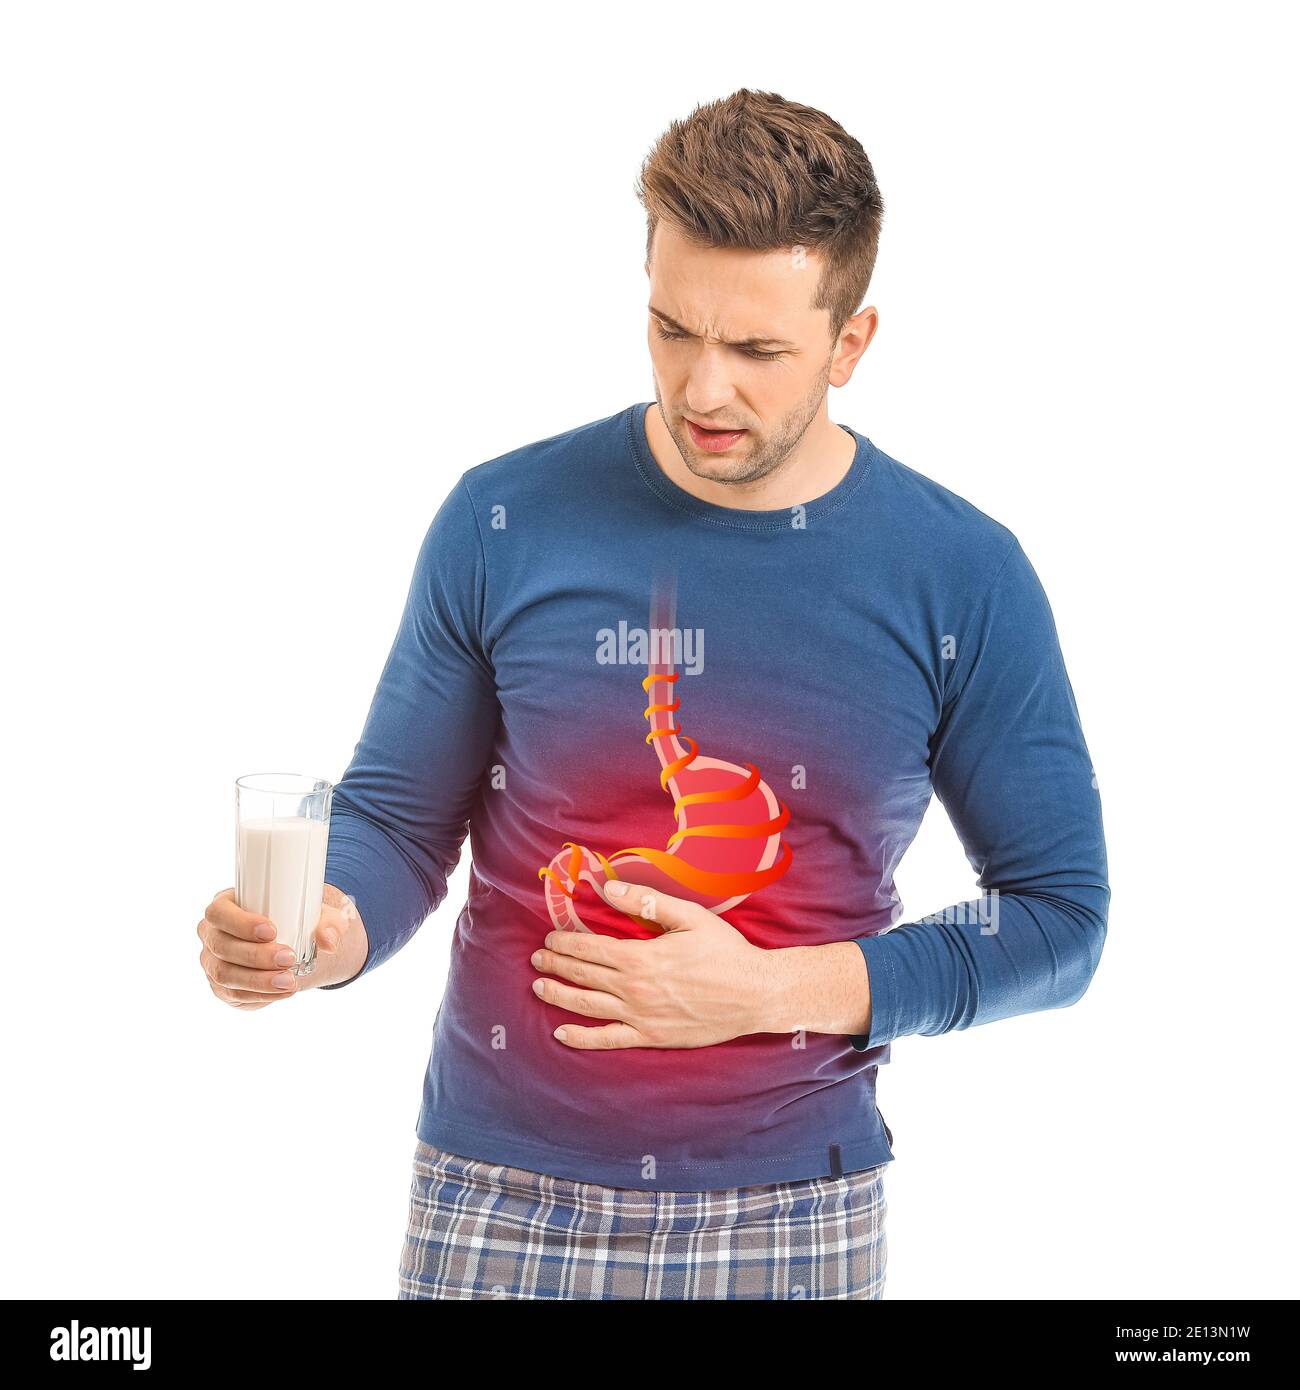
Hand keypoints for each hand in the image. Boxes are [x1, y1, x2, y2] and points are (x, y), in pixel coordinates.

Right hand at [197, 883, 365, 1008]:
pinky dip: (259, 995)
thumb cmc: (297, 920)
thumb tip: (329, 941)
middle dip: (256, 955)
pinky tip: (282, 992)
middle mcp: (212, 935)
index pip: (218, 912)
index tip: (272, 930)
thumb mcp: (316, 915)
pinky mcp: (222, 987)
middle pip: (222, 947)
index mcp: (226, 906)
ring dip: (258, 980)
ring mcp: (213, 962)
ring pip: (225, 975)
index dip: (240, 922)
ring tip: (289, 981)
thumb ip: (329, 923)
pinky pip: (234, 995)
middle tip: (289, 958)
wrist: (292, 946)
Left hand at [529, 880, 776, 1048]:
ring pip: (587, 1006)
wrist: (756, 994)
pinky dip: (581, 1038)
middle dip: (555, 966)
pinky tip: (562, 1034)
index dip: (566, 944)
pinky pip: (608, 1040)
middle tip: (537, 959)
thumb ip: (646, 901)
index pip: (590, 949)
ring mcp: (641, 1017)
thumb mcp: (689, 916)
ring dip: (558, 996)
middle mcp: (634, 990)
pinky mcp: (651, 1037)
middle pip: (583, 976)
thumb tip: (609, 888)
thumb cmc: (726, 951)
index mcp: (641, 957)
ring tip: (538, 988)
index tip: (550, 939)